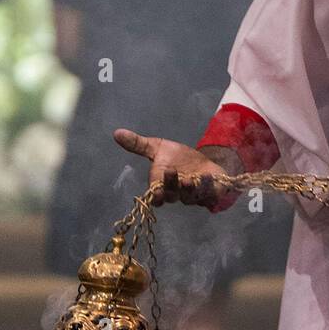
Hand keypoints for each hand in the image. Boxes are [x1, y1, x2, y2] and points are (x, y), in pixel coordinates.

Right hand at [113, 128, 231, 206]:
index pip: (157, 196)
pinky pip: (211, 194)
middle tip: (171, 172)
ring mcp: (195, 194)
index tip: (155, 192)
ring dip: (189, 189)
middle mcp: (178, 193)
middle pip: (173, 195)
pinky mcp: (212, 192)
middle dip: (171, 186)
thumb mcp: (158, 147)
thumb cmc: (178, 158)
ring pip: (191, 197)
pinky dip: (209, 186)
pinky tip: (208, 175)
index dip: (156, 196)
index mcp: (163, 185)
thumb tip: (116, 132)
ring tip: (188, 179)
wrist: (203, 161)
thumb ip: (138, 144)